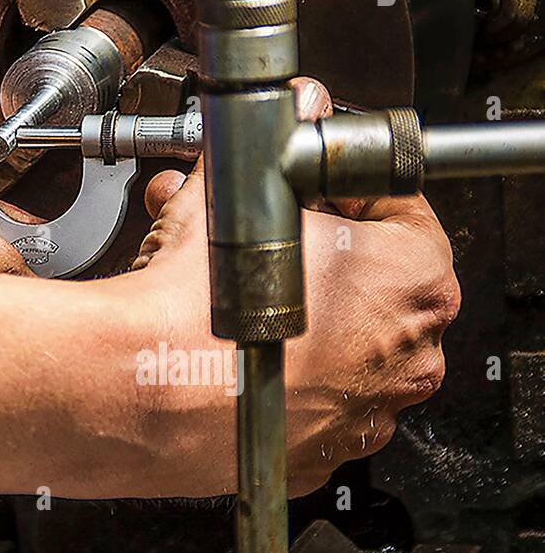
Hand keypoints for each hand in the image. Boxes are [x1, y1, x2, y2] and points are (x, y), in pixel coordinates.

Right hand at [123, 78, 459, 497]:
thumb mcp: (237, 193)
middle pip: (366, 272)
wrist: (139, 385)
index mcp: (414, 281)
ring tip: (220, 272)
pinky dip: (275, 360)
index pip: (397, 204)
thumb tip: (293, 105)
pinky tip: (224, 330)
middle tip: (250, 222)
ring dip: (286, 298)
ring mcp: (366, 407)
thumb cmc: (194, 303)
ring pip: (335, 333)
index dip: (338, 181)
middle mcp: (407, 352)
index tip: (301, 179)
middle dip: (302, 239)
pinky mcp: (318, 446)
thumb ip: (279, 142)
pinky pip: (308, 389)